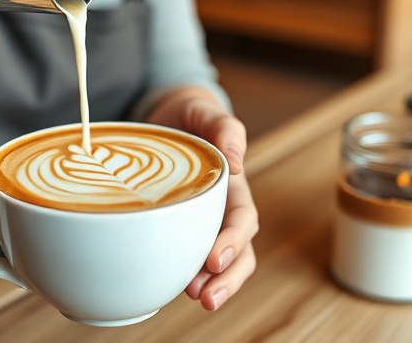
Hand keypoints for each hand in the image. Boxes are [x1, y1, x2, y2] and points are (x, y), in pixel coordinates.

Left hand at [145, 86, 258, 310]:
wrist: (170, 115)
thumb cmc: (193, 115)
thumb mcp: (208, 113)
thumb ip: (226, 130)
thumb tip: (238, 163)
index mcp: (234, 187)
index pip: (242, 220)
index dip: (233, 241)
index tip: (215, 259)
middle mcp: (222, 210)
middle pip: (237, 252)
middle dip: (227, 278)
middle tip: (207, 298)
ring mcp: (203, 222)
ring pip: (217, 262)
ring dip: (211, 284)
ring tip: (197, 299)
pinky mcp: (180, 227)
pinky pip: (188, 255)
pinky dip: (184, 273)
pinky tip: (170, 286)